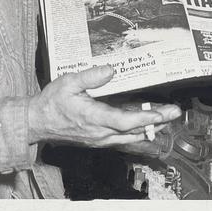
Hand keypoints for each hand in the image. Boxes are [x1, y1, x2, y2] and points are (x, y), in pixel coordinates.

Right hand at [29, 65, 180, 147]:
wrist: (37, 122)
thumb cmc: (51, 103)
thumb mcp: (68, 82)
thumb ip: (90, 76)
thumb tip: (110, 70)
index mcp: (93, 118)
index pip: (125, 121)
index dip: (146, 118)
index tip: (162, 113)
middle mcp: (99, 132)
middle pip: (134, 131)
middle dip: (156, 122)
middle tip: (174, 113)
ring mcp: (99, 138)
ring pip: (130, 136)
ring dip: (149, 127)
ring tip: (166, 118)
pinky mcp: (97, 139)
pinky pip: (122, 138)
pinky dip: (137, 131)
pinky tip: (146, 124)